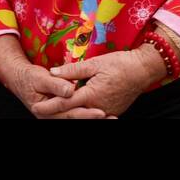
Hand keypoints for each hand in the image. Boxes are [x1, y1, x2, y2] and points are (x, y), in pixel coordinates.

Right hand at [0, 34, 106, 119]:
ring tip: (112, 118)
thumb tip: (70, 89)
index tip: (101, 112)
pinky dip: (88, 114)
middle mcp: (52, 118)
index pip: (69, 114)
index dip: (86, 114)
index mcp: (46, 112)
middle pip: (76, 120)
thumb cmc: (29, 77)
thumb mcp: (40, 78)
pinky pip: (76, 115)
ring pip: (78, 119)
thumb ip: (55, 84)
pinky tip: (102, 114)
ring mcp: (57, 116)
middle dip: (94, 119)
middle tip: (111, 118)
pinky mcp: (62, 113)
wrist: (20, 78)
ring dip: (94, 119)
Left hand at [42, 47, 166, 118]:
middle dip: (55, 112)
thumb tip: (53, 72)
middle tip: (38, 110)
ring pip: (83, 116)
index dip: (50, 106)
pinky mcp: (112, 111)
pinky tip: (74, 109)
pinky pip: (94, 115)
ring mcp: (106, 111)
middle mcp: (98, 107)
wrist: (143, 71)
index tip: (36, 107)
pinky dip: (83, 113)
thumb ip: (73, 70)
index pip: (65, 102)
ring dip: (69, 113)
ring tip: (53, 110)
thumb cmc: (119, 64)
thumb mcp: (95, 63)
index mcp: (91, 95)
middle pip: (73, 113)